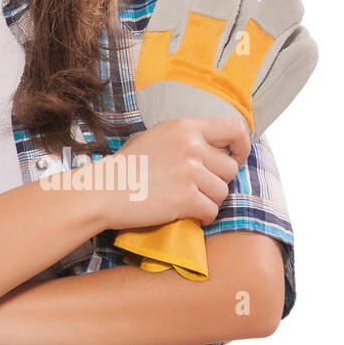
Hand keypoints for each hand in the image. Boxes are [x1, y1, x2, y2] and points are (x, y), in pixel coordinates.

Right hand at [88, 116, 249, 232]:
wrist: (102, 191)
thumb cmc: (125, 167)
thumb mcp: (156, 137)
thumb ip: (185, 138)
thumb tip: (212, 147)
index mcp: (185, 127)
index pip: (234, 128)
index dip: (241, 146)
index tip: (235, 158)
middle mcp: (191, 146)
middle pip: (230, 168)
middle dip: (217, 182)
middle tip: (196, 189)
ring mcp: (190, 172)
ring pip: (222, 192)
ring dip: (208, 201)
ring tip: (185, 202)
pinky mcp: (186, 198)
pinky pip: (211, 211)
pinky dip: (201, 217)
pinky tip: (185, 214)